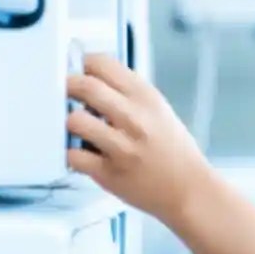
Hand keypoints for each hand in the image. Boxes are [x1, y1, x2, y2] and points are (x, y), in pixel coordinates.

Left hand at [66, 54, 209, 223]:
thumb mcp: (159, 110)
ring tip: (75, 127)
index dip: (83, 64)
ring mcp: (122, 147)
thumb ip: (128, 93)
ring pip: (75, 121)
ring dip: (68, 122)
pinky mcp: (109, 173)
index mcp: (147, 97)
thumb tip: (91, 77)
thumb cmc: (172, 150)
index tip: (77, 71)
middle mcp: (135, 119)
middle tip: (65, 94)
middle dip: (67, 87)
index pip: (103, 64)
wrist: (189, 189)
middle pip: (85, 86)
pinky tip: (80, 152)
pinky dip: (70, 153)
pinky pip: (74, 156)